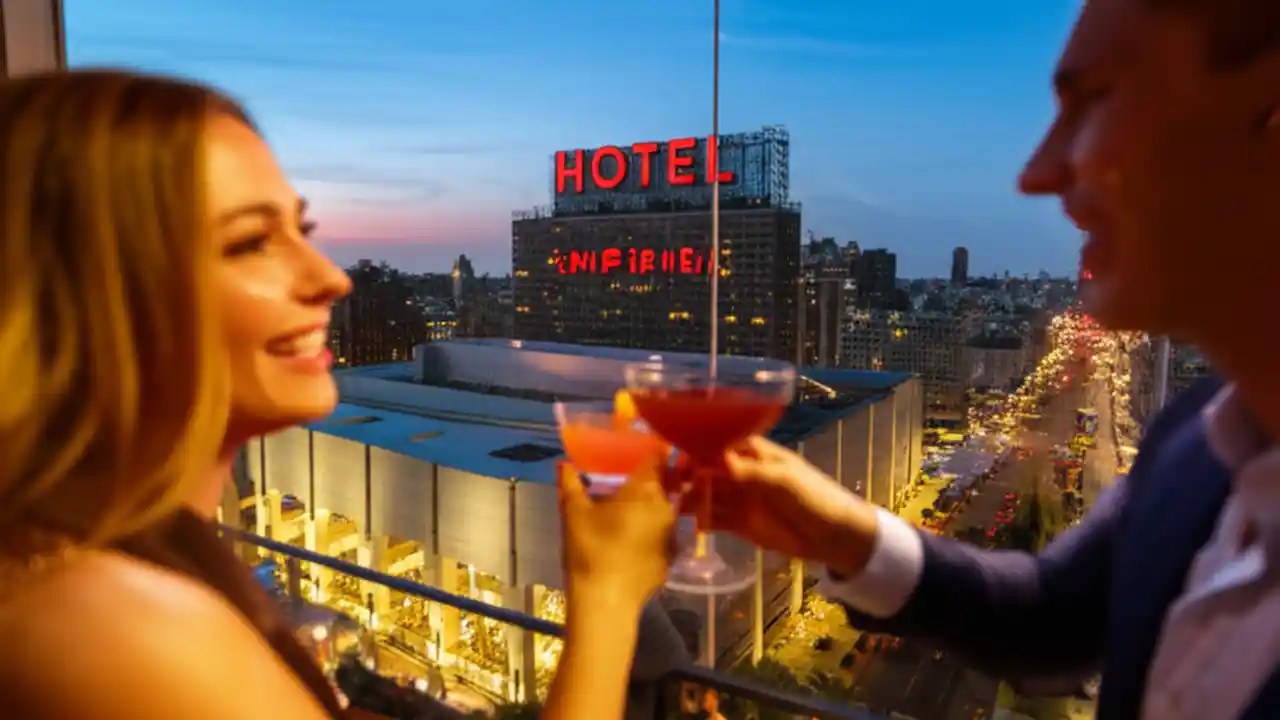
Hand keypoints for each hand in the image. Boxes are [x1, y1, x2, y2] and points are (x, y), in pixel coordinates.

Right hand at [558, 460, 675, 610]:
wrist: (607, 600)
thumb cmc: (589, 549)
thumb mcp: (573, 513)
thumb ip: (570, 484)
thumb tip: (564, 463)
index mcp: (644, 490)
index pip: (657, 458)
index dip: (652, 449)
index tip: (642, 447)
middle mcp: (666, 506)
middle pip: (666, 482)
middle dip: (653, 477)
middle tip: (633, 477)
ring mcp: (673, 533)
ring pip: (668, 508)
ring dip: (655, 504)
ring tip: (634, 507)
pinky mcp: (673, 557)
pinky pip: (666, 533)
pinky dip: (655, 530)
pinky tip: (638, 537)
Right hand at [688, 436, 878, 577]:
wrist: (835, 536)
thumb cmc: (814, 496)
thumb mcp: (782, 480)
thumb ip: (748, 471)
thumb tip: (713, 459)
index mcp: (753, 452)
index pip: (717, 442)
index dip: (695, 447)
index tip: (675, 455)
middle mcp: (740, 471)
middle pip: (705, 468)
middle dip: (686, 473)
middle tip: (666, 484)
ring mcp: (738, 497)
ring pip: (705, 493)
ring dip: (688, 497)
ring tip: (671, 507)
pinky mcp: (738, 523)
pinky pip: (712, 519)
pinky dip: (699, 520)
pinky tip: (687, 524)